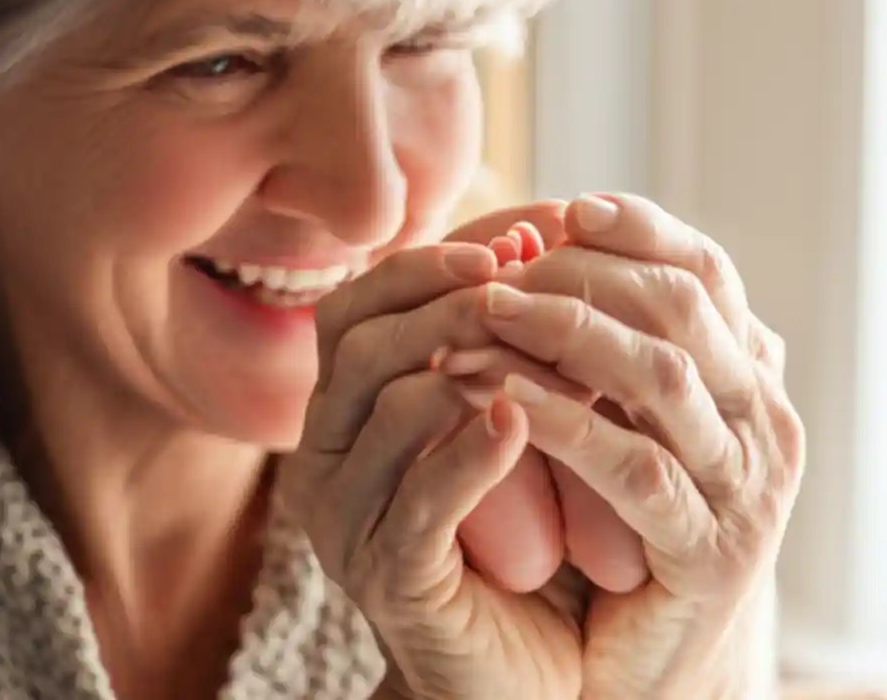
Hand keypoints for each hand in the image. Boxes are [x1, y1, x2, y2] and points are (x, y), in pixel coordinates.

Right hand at [279, 204, 585, 699]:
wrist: (525, 667)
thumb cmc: (525, 535)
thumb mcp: (510, 425)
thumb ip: (504, 346)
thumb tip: (542, 230)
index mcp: (343, 412)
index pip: (355, 306)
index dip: (430, 262)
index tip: (521, 236)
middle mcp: (325, 459)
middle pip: (364, 342)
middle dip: (456, 300)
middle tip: (538, 277)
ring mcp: (346, 522)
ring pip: (391, 406)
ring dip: (482, 365)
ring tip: (560, 351)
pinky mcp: (387, 579)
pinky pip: (421, 498)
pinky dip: (472, 453)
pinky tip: (521, 421)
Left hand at [476, 194, 806, 697]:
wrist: (651, 664)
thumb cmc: (628, 533)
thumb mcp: (633, 423)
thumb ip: (616, 349)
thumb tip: (551, 244)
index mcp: (753, 380)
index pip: (708, 273)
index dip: (640, 230)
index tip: (565, 209)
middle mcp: (766, 424)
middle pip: (685, 308)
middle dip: (586, 275)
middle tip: (501, 270)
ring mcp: (749, 489)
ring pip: (662, 377)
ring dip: (564, 335)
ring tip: (482, 316)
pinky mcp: (712, 552)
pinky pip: (632, 467)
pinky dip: (562, 421)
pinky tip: (499, 397)